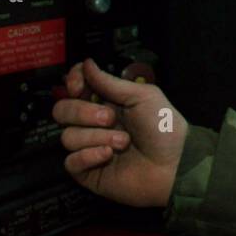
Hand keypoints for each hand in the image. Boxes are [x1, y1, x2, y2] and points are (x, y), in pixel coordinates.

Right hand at [52, 58, 188, 207]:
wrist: (174, 163)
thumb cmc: (163, 127)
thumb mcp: (142, 96)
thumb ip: (110, 82)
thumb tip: (86, 63)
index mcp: (106, 101)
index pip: (75, 86)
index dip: (72, 82)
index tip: (78, 86)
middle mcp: (93, 123)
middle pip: (62, 110)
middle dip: (82, 112)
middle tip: (110, 118)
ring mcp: (89, 147)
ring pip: (68, 136)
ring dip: (96, 137)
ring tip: (123, 142)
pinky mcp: (88, 171)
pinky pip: (71, 161)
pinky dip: (88, 156)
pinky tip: (108, 156)